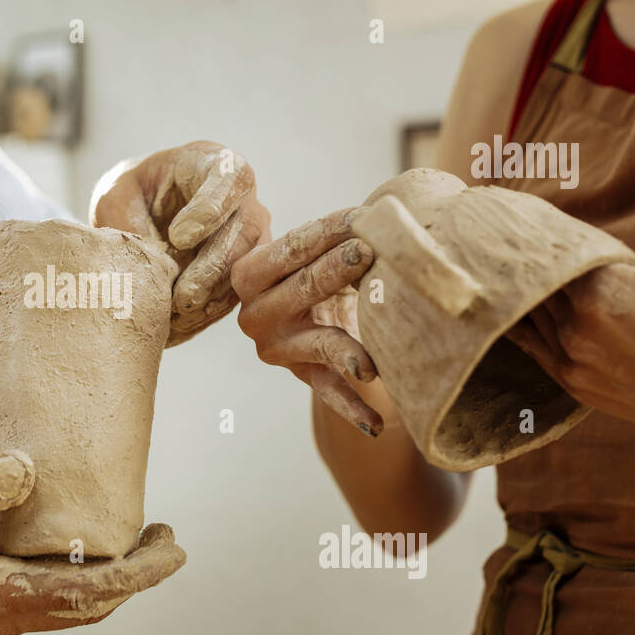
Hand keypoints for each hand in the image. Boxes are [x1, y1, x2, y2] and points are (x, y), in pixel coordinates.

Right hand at [0, 451, 186, 634]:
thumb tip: (25, 468)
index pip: (82, 593)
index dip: (136, 573)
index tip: (173, 550)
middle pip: (83, 606)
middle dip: (132, 575)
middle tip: (167, 538)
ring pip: (61, 605)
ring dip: (104, 577)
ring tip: (132, 539)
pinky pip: (33, 596)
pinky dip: (67, 575)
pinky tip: (64, 545)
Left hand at [92, 141, 270, 344]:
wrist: (145, 216)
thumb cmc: (133, 194)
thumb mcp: (117, 195)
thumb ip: (128, 219)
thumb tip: (149, 262)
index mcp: (215, 164)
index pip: (228, 178)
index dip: (210, 209)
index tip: (178, 237)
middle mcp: (244, 201)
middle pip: (245, 231)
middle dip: (213, 268)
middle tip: (182, 296)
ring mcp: (250, 239)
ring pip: (246, 270)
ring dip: (211, 299)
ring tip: (175, 319)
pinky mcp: (244, 274)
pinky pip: (234, 297)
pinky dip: (206, 315)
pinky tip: (177, 329)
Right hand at [231, 207, 381, 434]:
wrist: (301, 315)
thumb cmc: (313, 266)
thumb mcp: (311, 249)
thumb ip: (334, 233)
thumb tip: (384, 209)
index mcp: (249, 274)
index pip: (292, 247)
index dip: (328, 229)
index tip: (364, 214)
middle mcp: (254, 313)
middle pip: (303, 288)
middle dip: (338, 269)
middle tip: (371, 253)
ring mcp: (277, 347)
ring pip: (320, 342)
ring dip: (348, 350)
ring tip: (372, 363)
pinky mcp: (301, 374)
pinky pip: (329, 391)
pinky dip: (353, 408)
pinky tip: (376, 425)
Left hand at [507, 155, 634, 459]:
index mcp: (604, 293)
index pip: (549, 250)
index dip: (538, 228)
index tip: (513, 204)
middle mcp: (577, 332)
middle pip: (531, 282)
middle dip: (522, 257)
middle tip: (494, 227)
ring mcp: (575, 366)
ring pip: (526, 316)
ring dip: (518, 292)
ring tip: (499, 262)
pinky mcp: (581, 391)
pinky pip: (534, 349)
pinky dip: (523, 324)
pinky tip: (515, 308)